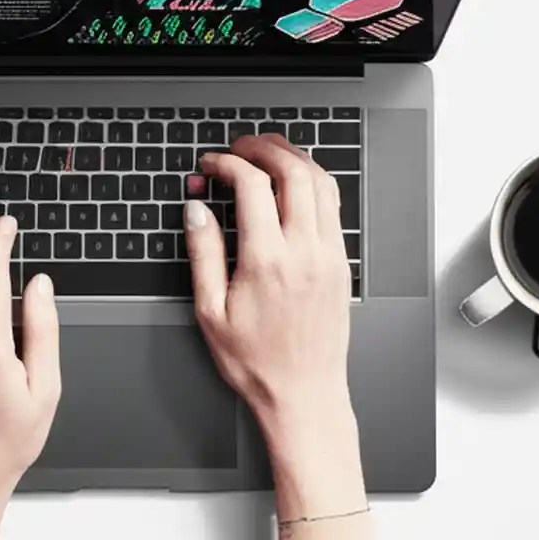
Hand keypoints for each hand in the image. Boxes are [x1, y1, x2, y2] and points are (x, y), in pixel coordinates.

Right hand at [187, 135, 370, 535]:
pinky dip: (314, 182)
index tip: (212, 164)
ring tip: (269, 153)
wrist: (304, 393)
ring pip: (321, 183)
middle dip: (265, 148)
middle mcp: (305, 251)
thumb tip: (197, 209)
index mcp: (268, 261)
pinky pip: (334, 207)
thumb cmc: (256, 362)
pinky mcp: (341, 263)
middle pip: (294, 172)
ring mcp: (329, 255)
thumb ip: (203, 252)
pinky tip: (295, 184)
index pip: (253, 186)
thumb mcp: (210, 312)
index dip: (229, 163)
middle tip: (241, 146)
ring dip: (295, 158)